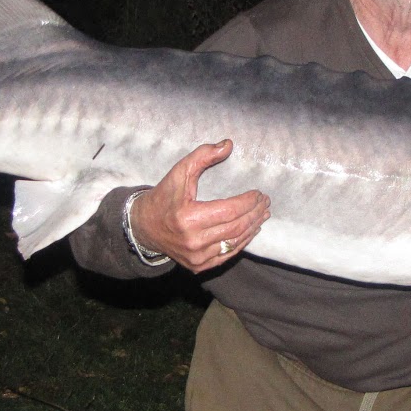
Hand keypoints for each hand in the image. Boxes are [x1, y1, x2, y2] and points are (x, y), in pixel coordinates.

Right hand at [130, 140, 269, 272]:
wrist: (144, 227)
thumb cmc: (164, 197)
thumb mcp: (180, 172)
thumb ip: (203, 156)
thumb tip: (229, 145)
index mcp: (188, 217)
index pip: (230, 210)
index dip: (248, 202)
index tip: (258, 193)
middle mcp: (193, 240)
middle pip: (236, 227)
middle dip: (255, 213)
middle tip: (265, 202)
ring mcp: (197, 256)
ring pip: (235, 242)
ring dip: (253, 227)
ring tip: (263, 214)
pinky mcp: (198, 265)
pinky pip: (227, 254)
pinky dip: (242, 242)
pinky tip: (251, 230)